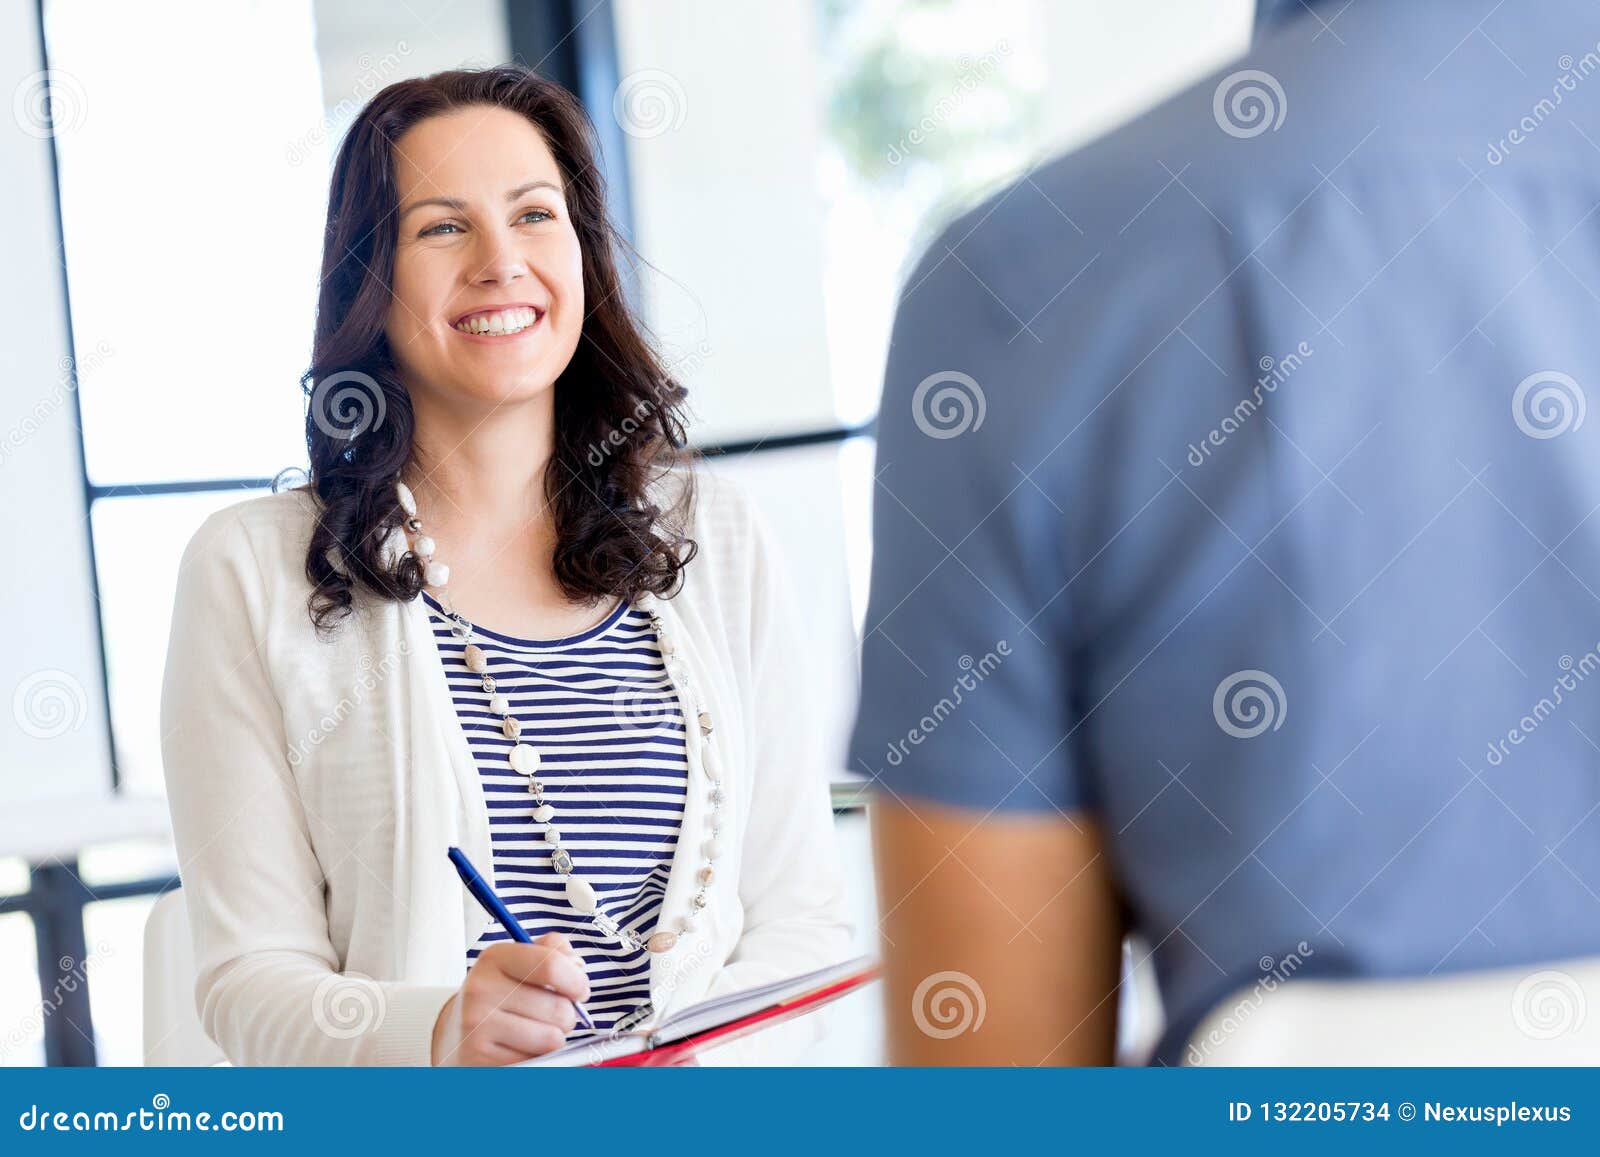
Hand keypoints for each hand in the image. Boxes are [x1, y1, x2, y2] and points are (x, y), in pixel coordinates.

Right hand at [431, 932, 589, 1065]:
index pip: (552, 965)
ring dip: (554, 1039)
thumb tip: (577, 967)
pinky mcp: (479, 1059)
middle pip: (559, 1008)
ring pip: (552, 1039)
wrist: (455, 1033)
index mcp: (495, 958)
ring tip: (535, 1031)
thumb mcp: (521, 961)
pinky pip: (535, 1062)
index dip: (577, 981)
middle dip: (567, 1015)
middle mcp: (481, 989)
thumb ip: (555, 950)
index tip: (579, 991)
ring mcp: (476, 1027)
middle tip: (551, 1015)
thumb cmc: (501, 995)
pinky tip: (519, 1048)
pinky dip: (537, 1058)